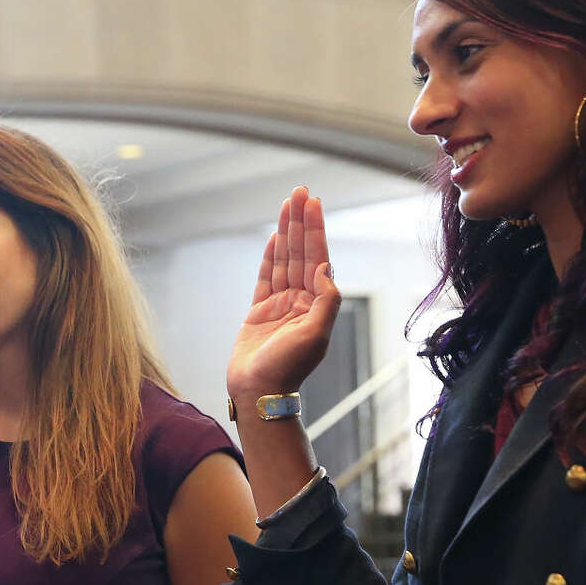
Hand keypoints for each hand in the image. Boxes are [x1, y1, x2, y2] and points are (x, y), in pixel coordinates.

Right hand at [227, 187, 342, 401]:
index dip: (315, 230)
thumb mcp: (316, 335)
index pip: (317, 258)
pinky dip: (270, 256)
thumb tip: (326, 268)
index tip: (313, 204)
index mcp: (316, 305)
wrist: (259, 392)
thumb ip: (326, 300)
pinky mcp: (259, 312)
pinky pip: (266, 277)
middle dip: (301, 222)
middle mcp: (300, 301)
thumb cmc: (288, 368)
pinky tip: (274, 237)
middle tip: (300, 192)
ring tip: (287, 204)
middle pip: (301, 253)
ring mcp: (279, 305)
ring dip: (286, 232)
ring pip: (284, 260)